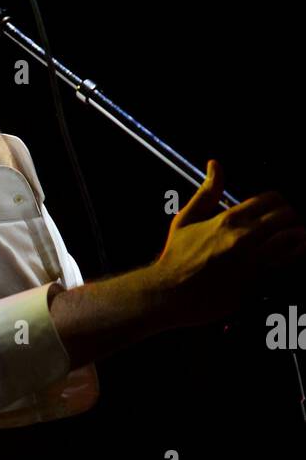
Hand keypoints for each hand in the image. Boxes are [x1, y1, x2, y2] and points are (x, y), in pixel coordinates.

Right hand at [153, 160, 305, 326]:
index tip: (277, 213)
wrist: (167, 294)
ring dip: (297, 238)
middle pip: (287, 216)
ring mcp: (251, 261)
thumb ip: (206, 192)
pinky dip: (291, 259)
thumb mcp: (185, 219)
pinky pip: (285, 266)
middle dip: (292, 219)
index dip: (279, 204)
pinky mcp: (255, 283)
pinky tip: (288, 259)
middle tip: (288, 227)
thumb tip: (215, 165)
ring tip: (294, 241)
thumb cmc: (175, 258)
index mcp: (229, 219)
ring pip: (293, 239)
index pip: (272, 199)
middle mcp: (243, 237)